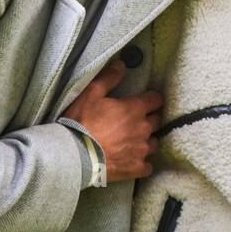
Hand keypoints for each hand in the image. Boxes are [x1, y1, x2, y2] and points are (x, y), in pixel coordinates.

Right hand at [60, 60, 162, 182]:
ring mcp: (141, 150)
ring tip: (135, 141)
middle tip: (136, 120)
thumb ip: (109, 78)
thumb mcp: (91, 94)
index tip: (145, 101)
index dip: (151, 99)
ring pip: (155, 143)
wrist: (73, 155)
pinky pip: (148, 166)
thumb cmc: (81, 122)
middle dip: (149, 118)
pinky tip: (134, 160)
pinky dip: (143, 163)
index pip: (156, 100)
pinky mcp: (136, 168)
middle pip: (157, 120)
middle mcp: (143, 129)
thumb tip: (122, 64)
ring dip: (148, 140)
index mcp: (135, 109)